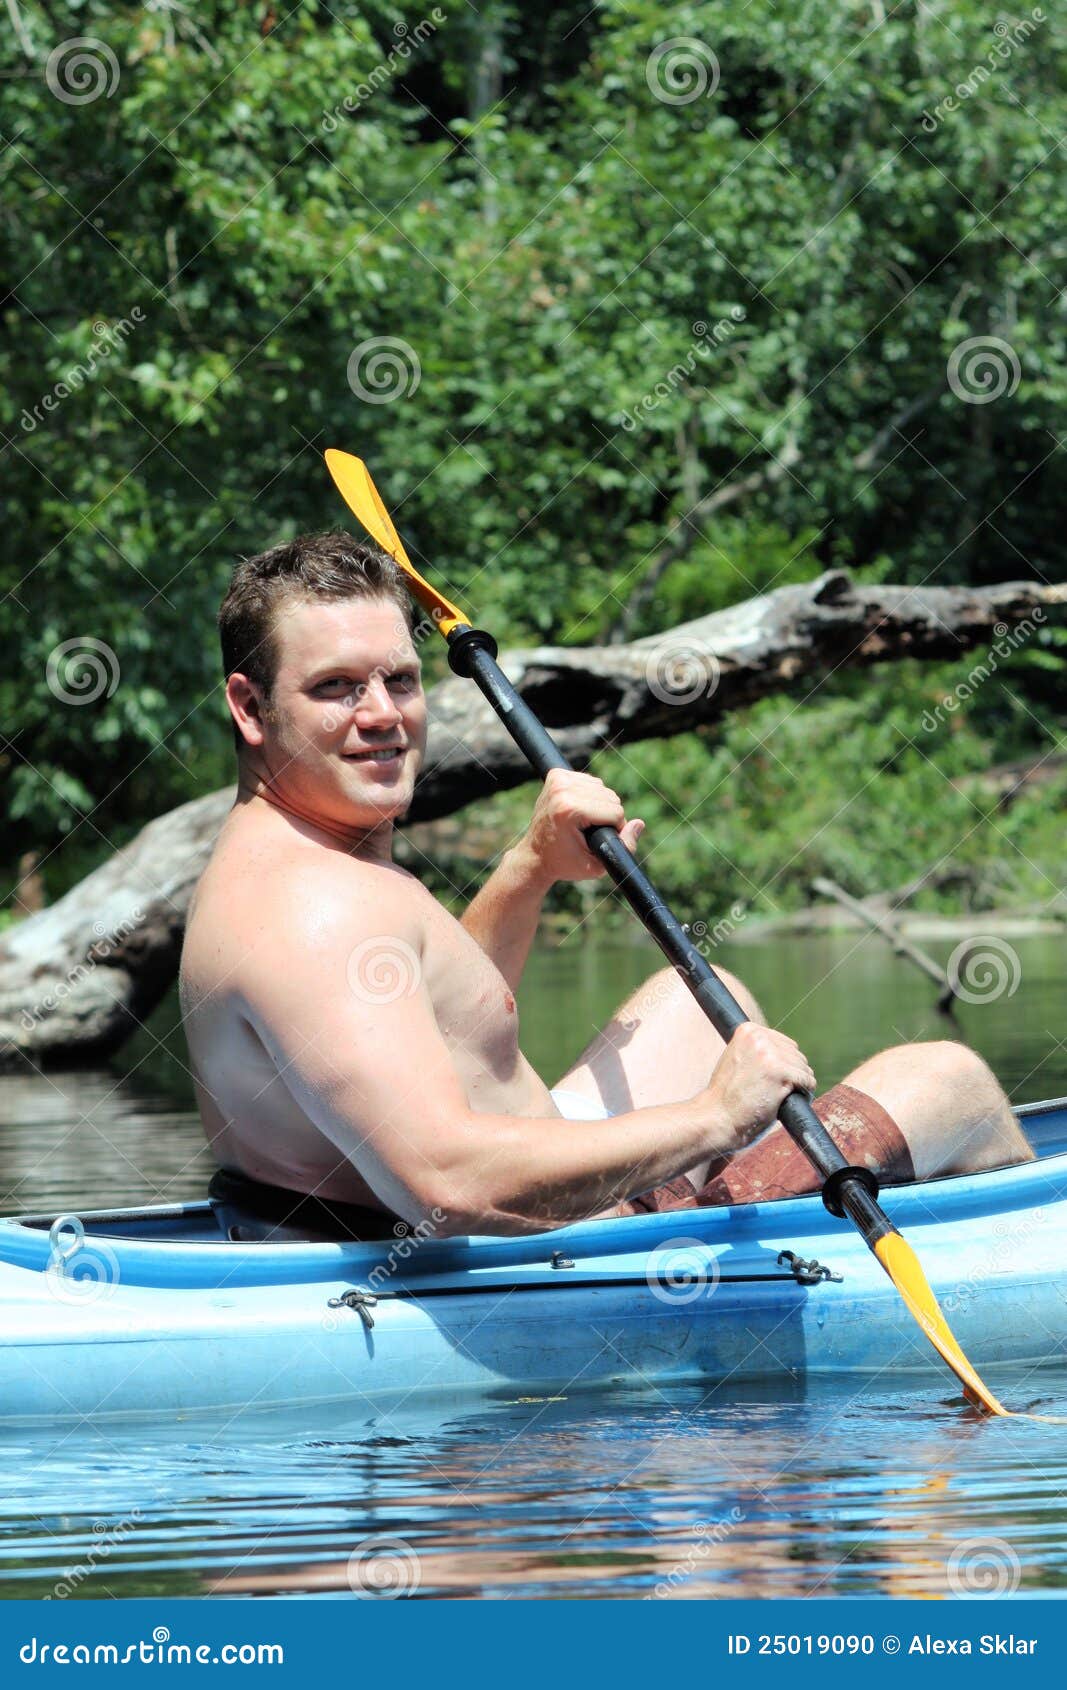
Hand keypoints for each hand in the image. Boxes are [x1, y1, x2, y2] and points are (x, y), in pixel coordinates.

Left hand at [511, 769, 644, 887]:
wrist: (535, 856)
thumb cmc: (565, 863)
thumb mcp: (597, 866)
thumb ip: (624, 847)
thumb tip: (639, 823)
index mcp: (569, 809)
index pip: (615, 812)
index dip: (615, 830)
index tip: (599, 841)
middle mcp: (562, 790)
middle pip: (611, 797)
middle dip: (607, 817)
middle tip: (589, 832)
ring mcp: (557, 780)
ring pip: (602, 788)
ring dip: (599, 805)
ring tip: (583, 822)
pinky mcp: (556, 775)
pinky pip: (591, 782)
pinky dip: (590, 796)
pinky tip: (578, 810)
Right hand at [704, 1022, 816, 1148]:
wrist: (716, 1118)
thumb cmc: (726, 1096)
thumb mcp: (736, 1060)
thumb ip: (755, 1050)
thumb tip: (782, 1050)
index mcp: (748, 1030)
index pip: (783, 1043)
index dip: (782, 1063)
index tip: (772, 1079)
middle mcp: (759, 1037)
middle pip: (795, 1053)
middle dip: (792, 1073)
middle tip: (776, 1091)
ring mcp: (769, 1054)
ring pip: (803, 1067)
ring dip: (799, 1084)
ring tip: (781, 1097)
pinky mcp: (779, 1072)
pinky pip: (807, 1080)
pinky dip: (805, 1093)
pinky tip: (789, 1101)